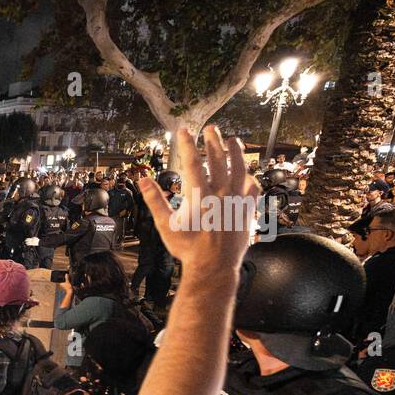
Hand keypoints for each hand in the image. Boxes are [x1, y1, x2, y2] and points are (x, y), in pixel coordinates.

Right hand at [137, 125, 257, 275]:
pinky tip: (246, 172)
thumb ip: (155, 200)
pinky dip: (249, 176)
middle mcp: (220, 193)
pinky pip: (251, 187)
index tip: (183, 130)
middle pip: (218, 159)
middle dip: (214, 141)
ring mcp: (236, 200)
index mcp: (199, 195)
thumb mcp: (165, 225)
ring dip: (236, 153)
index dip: (187, 143)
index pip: (191, 162)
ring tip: (233, 141)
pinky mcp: (246, 209)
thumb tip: (143, 179)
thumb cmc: (187, 248)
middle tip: (210, 128)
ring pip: (239, 169)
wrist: (213, 266)